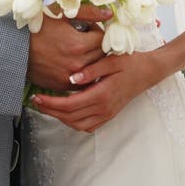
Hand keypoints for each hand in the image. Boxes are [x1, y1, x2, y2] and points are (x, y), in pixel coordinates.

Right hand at [27, 5, 111, 91]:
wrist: (14, 47)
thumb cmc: (35, 28)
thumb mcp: (60, 14)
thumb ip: (87, 12)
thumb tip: (108, 15)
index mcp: (78, 45)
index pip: (102, 38)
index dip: (96, 30)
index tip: (87, 27)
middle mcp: (76, 64)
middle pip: (101, 55)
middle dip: (96, 45)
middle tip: (85, 37)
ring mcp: (70, 77)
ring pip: (94, 70)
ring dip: (92, 60)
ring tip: (82, 50)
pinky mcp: (62, 86)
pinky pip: (82, 81)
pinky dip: (82, 73)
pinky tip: (74, 62)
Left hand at [31, 47, 166, 132]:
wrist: (149, 71)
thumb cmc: (130, 61)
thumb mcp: (111, 59)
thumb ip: (91, 69)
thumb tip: (71, 79)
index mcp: (102, 94)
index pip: (70, 104)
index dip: (51, 103)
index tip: (37, 96)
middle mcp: (104, 108)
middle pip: (70, 117)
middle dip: (50, 111)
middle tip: (35, 101)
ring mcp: (107, 114)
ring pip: (77, 124)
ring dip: (60, 118)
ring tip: (46, 106)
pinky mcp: (109, 115)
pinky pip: (87, 125)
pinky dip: (72, 122)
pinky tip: (65, 112)